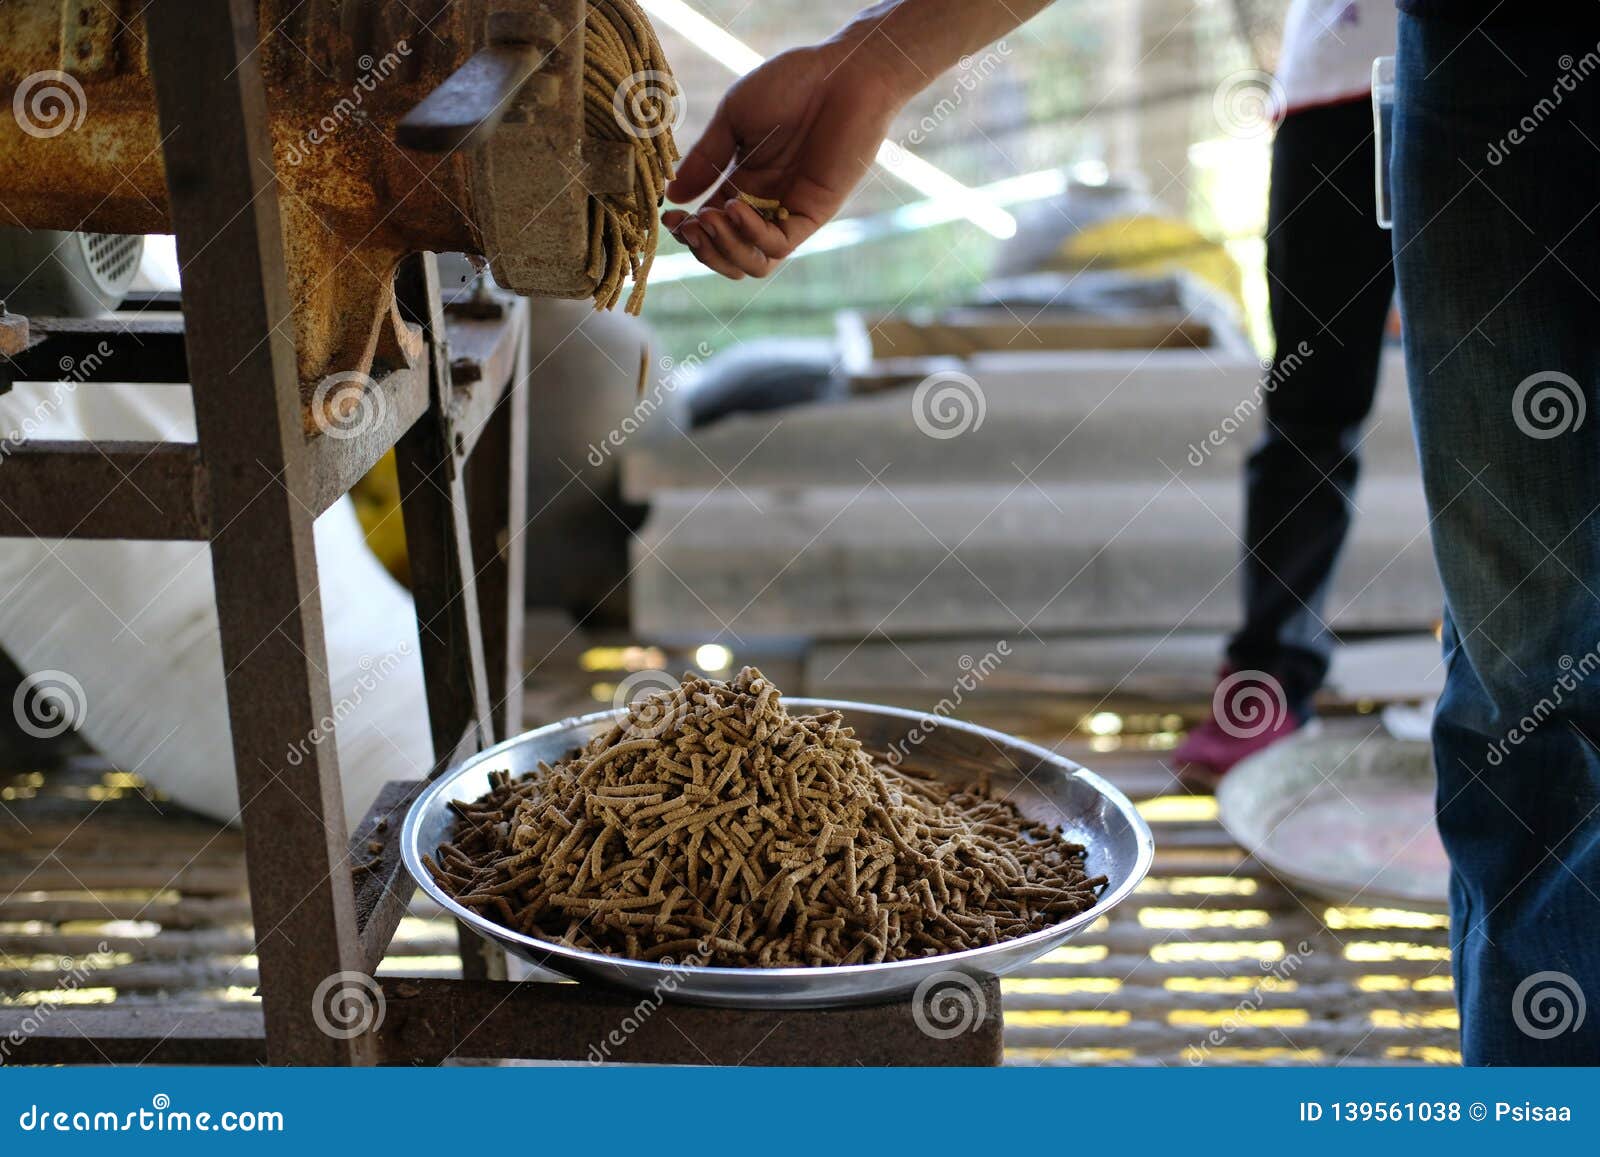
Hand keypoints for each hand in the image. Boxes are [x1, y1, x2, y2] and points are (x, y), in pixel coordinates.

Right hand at [662, 40, 911, 279]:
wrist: (841, 74)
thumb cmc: (791, 85)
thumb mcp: (733, 119)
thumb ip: (705, 159)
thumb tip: (673, 196)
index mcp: (743, 183)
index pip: (710, 226)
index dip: (688, 230)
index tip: (670, 216)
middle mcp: (765, 204)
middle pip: (728, 254)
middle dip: (703, 248)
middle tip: (690, 224)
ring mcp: (789, 212)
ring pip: (752, 263)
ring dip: (723, 250)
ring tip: (709, 219)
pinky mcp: (813, 215)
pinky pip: (778, 246)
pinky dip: (751, 235)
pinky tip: (735, 207)